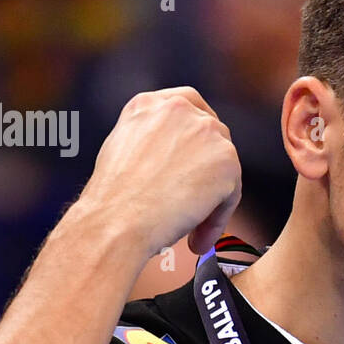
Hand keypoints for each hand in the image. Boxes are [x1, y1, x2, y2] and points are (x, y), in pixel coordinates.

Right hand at [76, 87, 241, 259]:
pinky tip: (198, 238)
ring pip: (223, 167)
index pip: (188, 106)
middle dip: (208, 169)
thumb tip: (177, 161)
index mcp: (149, 104)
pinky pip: (231, 194)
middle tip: (194, 204)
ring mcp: (206, 131)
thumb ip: (152, 142)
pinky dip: (218, 218)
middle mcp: (179, 108)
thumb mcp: (123, 151)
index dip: (196, 136)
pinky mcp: (227, 159)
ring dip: (212, 198)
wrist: (117, 219)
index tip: (197, 161)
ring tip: (192, 231)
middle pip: (213, 135)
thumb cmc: (112, 201)